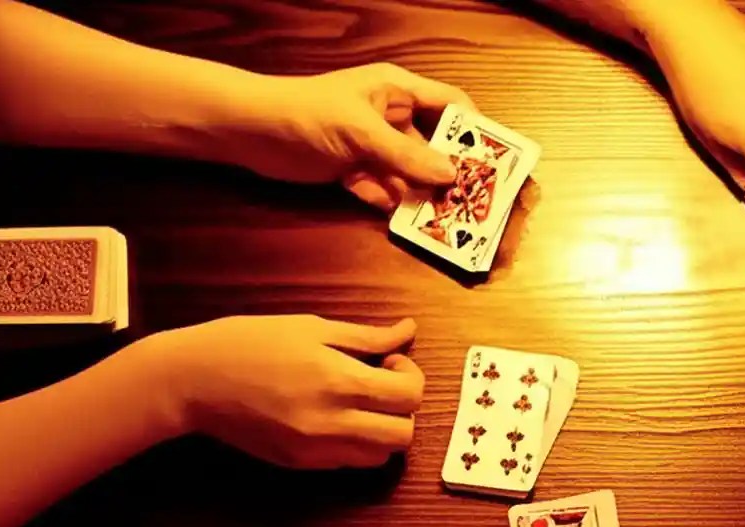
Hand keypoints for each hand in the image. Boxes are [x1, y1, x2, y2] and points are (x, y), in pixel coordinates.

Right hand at [151, 315, 423, 468]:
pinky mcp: (299, 464)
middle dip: (403, 409)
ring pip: (380, 456)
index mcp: (338, 381)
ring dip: (383, 431)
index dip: (410, 376)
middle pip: (404, 434)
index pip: (411, 396)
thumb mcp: (312, 328)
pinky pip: (348, 463)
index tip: (388, 362)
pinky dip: (355, 444)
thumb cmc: (248, 343)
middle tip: (379, 385)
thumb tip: (407, 331)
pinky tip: (334, 417)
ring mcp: (314, 449)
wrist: (192, 380)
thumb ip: (367, 337)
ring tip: (358, 404)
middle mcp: (331, 423)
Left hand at [239, 63, 473, 210]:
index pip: (449, 104)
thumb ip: (407, 156)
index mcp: (397, 91)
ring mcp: (371, 144)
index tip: (494, 158)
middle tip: (472, 198)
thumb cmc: (308, 114)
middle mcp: (390, 116)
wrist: (249, 131)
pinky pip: (381, 188)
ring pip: (408, 171)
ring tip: (440, 216)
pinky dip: (386, 201)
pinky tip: (393, 214)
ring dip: (419, 192)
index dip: (473, 128)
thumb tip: (451, 175)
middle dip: (449, 170)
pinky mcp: (353, 169)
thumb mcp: (363, 133)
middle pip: (432, 144)